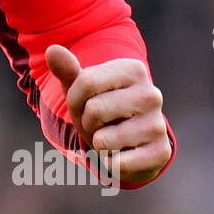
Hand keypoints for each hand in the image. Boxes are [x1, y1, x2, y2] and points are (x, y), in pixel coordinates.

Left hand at [44, 45, 171, 185]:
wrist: (131, 142)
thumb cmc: (101, 110)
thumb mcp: (82, 90)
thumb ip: (67, 71)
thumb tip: (52, 50)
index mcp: (134, 70)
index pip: (86, 82)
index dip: (75, 99)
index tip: (84, 103)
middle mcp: (152, 94)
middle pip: (94, 110)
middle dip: (87, 122)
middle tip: (99, 124)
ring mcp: (158, 124)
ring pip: (103, 139)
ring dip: (98, 144)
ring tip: (110, 138)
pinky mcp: (161, 153)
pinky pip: (116, 163)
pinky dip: (110, 163)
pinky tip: (122, 155)